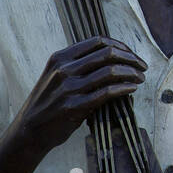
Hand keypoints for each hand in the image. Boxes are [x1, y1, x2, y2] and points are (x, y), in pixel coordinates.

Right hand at [11, 35, 146, 160]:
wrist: (29, 130)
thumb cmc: (48, 103)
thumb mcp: (56, 76)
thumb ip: (77, 64)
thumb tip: (113, 56)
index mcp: (60, 57)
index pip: (98, 41)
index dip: (120, 45)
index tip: (132, 55)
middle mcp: (64, 69)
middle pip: (107, 53)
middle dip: (131, 58)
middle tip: (142, 66)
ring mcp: (69, 88)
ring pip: (110, 71)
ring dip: (131, 73)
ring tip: (140, 78)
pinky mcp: (75, 106)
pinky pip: (107, 92)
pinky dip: (124, 88)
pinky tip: (132, 88)